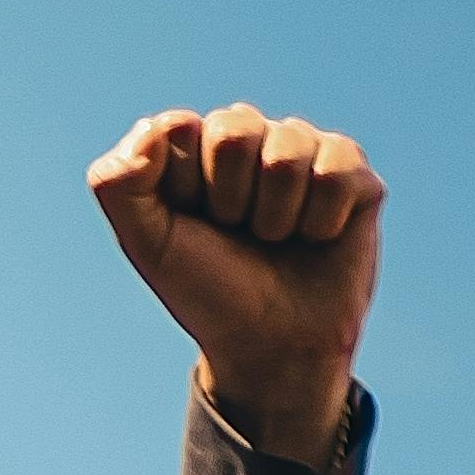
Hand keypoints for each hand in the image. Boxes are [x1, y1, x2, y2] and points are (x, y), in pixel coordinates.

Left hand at [88, 103, 382, 464]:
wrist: (269, 348)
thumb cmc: (208, 292)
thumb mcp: (147, 245)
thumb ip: (119, 185)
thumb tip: (157, 126)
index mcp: (199, 145)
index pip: (183, 128)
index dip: (184, 188)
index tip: (192, 225)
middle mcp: (255, 136)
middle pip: (234, 132)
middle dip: (228, 201)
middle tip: (237, 234)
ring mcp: (307, 151)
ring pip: (286, 155)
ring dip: (274, 218)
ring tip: (276, 240)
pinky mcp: (355, 175)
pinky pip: (335, 173)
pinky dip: (320, 222)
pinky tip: (317, 239)